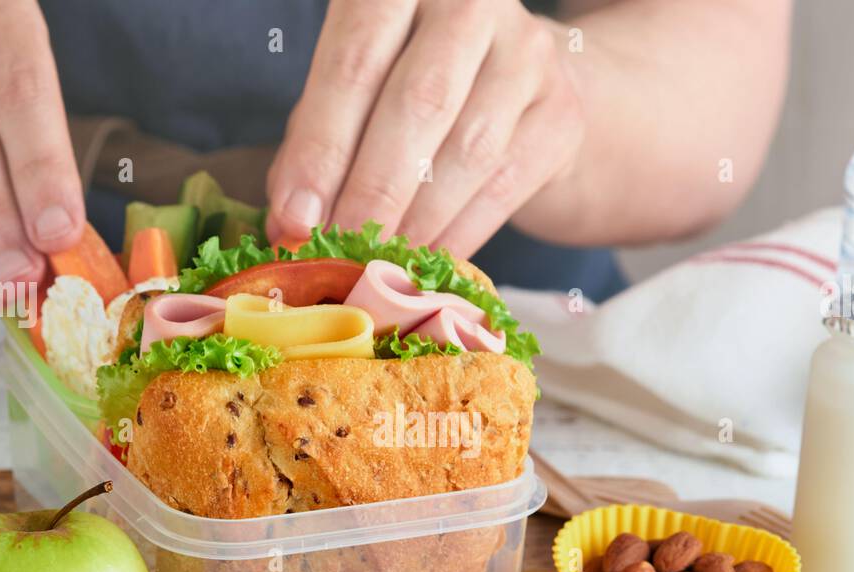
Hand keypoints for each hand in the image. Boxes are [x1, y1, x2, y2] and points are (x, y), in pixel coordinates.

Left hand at [266, 0, 583, 258]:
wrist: (519, 82)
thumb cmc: (411, 84)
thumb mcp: (356, 88)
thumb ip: (318, 136)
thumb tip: (293, 217)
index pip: (355, 61)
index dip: (321, 148)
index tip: (294, 219)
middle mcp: (472, 1)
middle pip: (418, 103)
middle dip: (371, 190)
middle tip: (338, 251)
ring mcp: (527, 53)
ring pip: (467, 151)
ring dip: (416, 221)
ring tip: (378, 264)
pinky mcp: (561, 112)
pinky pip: (503, 186)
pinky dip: (458, 234)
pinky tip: (427, 261)